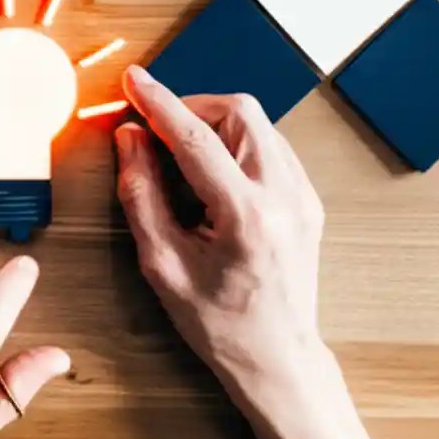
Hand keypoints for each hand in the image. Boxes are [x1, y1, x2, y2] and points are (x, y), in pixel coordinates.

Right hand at [115, 65, 376, 438]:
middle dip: (192, 108)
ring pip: (258, 124)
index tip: (134, 80)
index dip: (159, 103)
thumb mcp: (163, 264)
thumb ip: (142, 194)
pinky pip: (271, 146)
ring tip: (180, 157)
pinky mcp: (308, 199)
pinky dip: (236, 144)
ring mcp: (303, 196)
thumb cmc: (219, 323)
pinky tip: (212, 174)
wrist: (277, 357)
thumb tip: (130, 139)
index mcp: (245, 216)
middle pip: (238, 113)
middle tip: (155, 129)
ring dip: (214, 124)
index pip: (196, 137)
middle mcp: (284, 197)